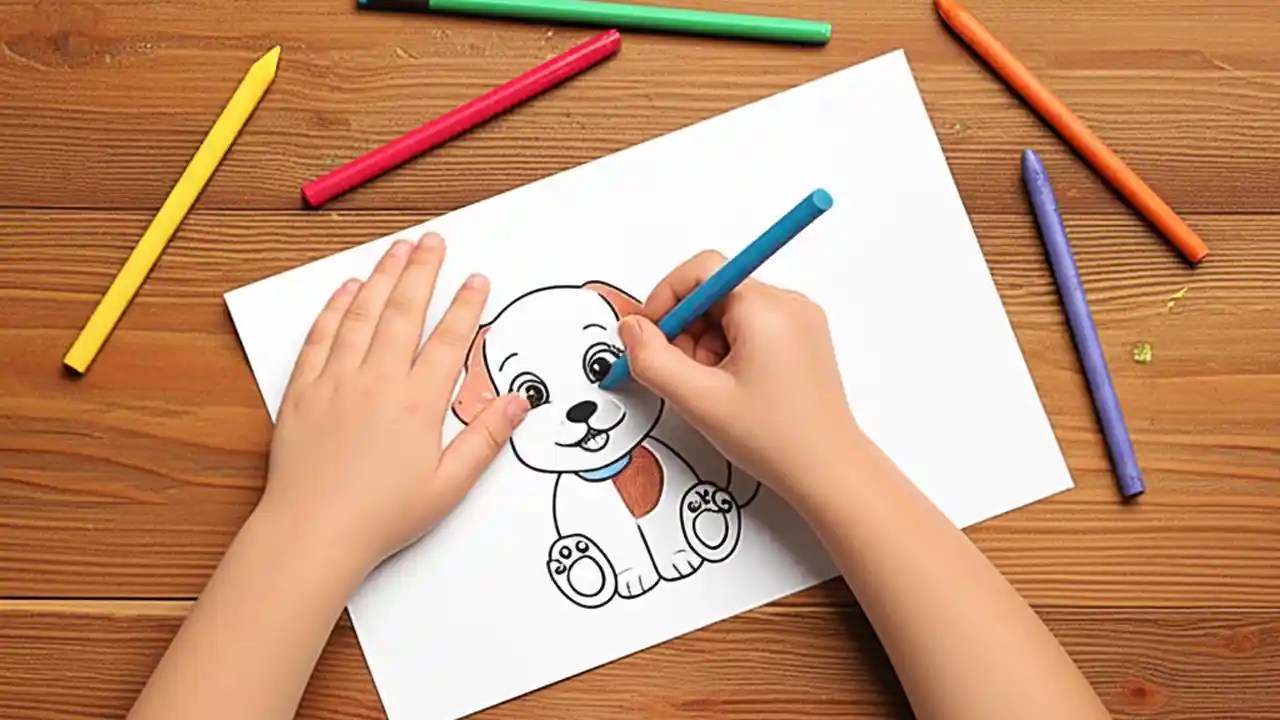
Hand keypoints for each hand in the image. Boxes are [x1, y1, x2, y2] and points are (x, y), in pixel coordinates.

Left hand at [262, 234, 529, 570]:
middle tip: (434, 241)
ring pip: (362, 315)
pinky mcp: (303, 391)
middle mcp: (377, 382)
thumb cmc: (381, 516)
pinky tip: (346, 290)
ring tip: (396, 250)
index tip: (476, 278)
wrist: (313, 532)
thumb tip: (517, 403)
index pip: (448, 340)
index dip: (465, 304)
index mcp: (417, 404)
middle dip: (422, 271)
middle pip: (404, 312)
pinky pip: (320, 337)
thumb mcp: (449, 485)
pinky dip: (334, 308)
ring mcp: (336, 382)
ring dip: (381, 277)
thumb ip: (485, 439)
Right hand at [616, 250, 858, 507]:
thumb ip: (653, 360)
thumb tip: (631, 329)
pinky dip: (731, 349)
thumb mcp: (699, 400)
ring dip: (708, 344)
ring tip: (715, 388)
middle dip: (688, 330)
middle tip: (686, 375)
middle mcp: (788, 304)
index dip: (666, 298)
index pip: (702, 270)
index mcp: (766, 309)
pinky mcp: (803, 337)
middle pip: (714, 292)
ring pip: (730, 312)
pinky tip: (733, 386)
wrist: (829, 471)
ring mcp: (800, 319)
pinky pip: (752, 326)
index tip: (651, 334)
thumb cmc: (778, 439)